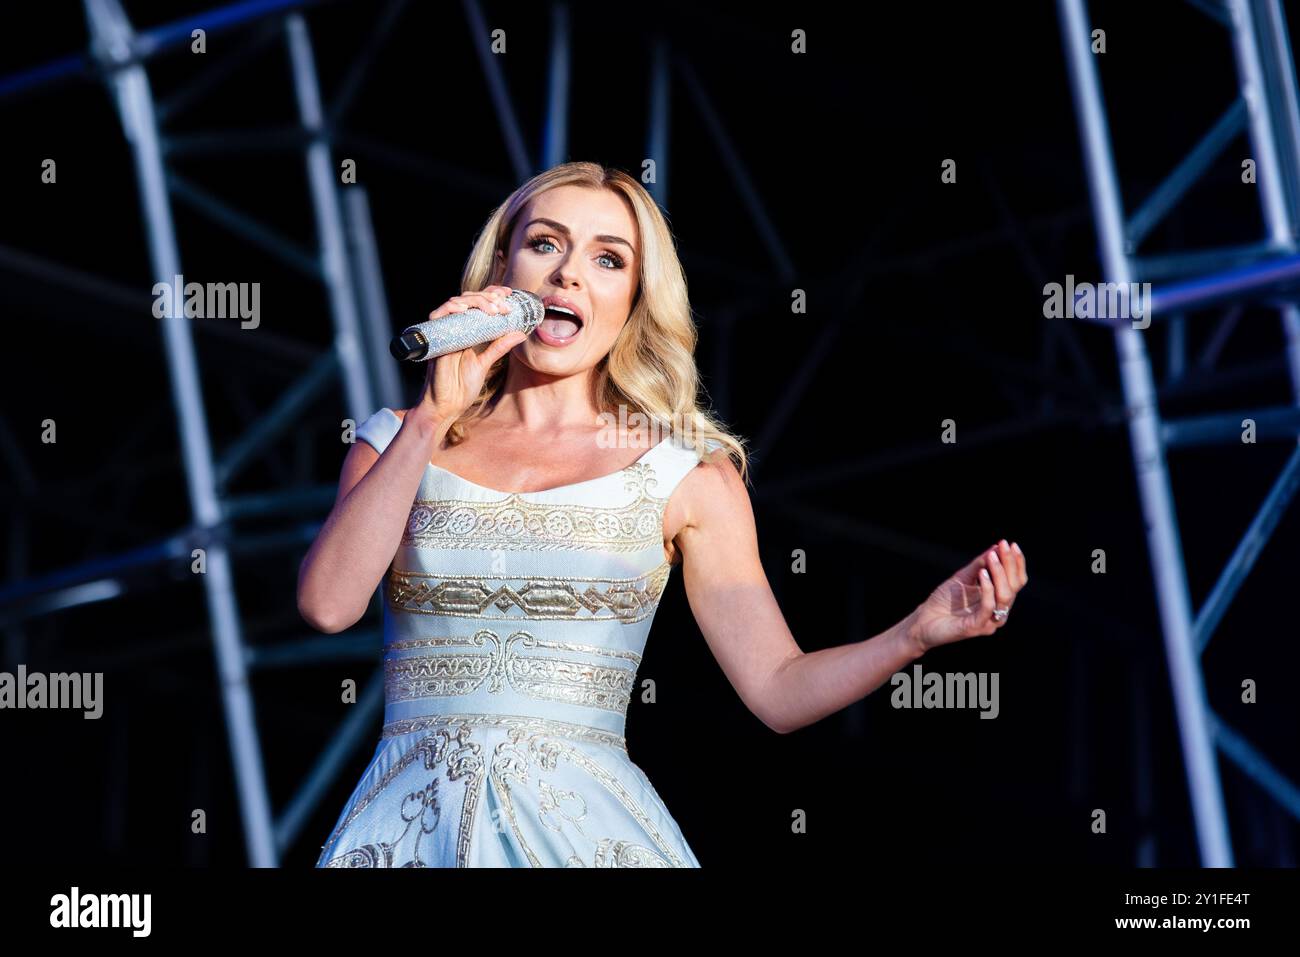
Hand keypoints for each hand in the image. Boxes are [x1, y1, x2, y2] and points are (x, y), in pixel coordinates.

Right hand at [414, 285, 528, 425]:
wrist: (446, 406)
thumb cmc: (461, 387)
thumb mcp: (485, 363)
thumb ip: (499, 346)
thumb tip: (521, 333)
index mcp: (466, 331)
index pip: (477, 304)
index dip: (491, 294)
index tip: (508, 293)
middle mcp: (454, 328)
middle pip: (468, 299)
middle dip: (488, 296)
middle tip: (504, 303)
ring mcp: (444, 332)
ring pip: (456, 303)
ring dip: (476, 301)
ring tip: (493, 309)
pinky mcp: (435, 339)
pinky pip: (438, 316)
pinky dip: (451, 308)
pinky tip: (465, 309)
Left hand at [907, 540, 1027, 654]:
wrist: (923, 620)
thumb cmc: (944, 601)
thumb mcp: (963, 578)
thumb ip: (979, 565)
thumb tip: (996, 547)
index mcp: (998, 600)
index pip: (1016, 581)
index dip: (1016, 563)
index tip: (1009, 544)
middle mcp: (998, 612)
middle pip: (1014, 587)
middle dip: (1009, 564)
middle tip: (1003, 546)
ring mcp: (989, 621)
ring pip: (1004, 596)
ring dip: (999, 573)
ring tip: (991, 556)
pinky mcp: (976, 627)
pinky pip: (988, 607)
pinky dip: (987, 588)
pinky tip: (982, 573)